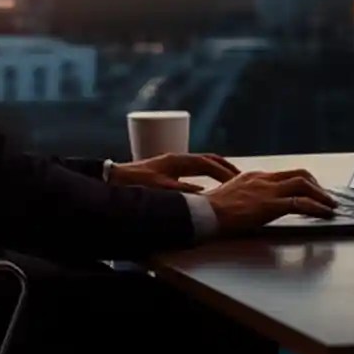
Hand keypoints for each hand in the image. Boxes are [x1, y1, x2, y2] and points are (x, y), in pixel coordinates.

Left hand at [110, 153, 239, 192]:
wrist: (112, 179)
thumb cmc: (135, 184)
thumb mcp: (161, 190)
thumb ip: (184, 192)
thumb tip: (207, 194)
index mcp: (177, 161)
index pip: (208, 164)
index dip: (224, 172)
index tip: (238, 181)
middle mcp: (176, 159)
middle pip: (207, 159)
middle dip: (225, 168)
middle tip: (241, 177)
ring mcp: (170, 163)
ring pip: (200, 164)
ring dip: (216, 170)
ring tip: (229, 180)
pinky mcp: (165, 170)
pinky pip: (192, 170)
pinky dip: (205, 175)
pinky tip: (207, 186)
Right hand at [205, 169, 337, 233]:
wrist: (203, 213)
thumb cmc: (211, 210)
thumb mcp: (230, 197)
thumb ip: (245, 197)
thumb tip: (252, 206)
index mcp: (254, 177)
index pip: (284, 175)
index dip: (302, 183)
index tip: (310, 191)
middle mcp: (264, 179)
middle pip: (299, 174)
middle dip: (316, 185)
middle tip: (325, 198)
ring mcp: (268, 190)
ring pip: (304, 184)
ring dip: (321, 195)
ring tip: (331, 206)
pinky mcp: (270, 204)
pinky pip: (300, 203)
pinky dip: (317, 208)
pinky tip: (324, 214)